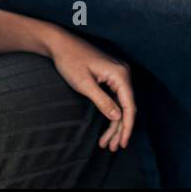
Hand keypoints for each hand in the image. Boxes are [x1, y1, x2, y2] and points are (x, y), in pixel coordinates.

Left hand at [41, 27, 135, 151]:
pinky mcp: (111, 77)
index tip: (123, 142)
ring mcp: (118, 75)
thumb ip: (102, 101)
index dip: (127, 126)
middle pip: (127, 107)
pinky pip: (115, 98)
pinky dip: (111, 113)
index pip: (129, 105)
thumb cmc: (70, 61)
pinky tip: (107, 128)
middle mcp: (123, 73)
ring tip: (107, 143)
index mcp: (120, 74)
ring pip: (121, 105)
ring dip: (115, 124)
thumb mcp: (84, 84)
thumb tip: (117, 118)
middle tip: (112, 147)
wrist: (60, 44)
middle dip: (120, 129)